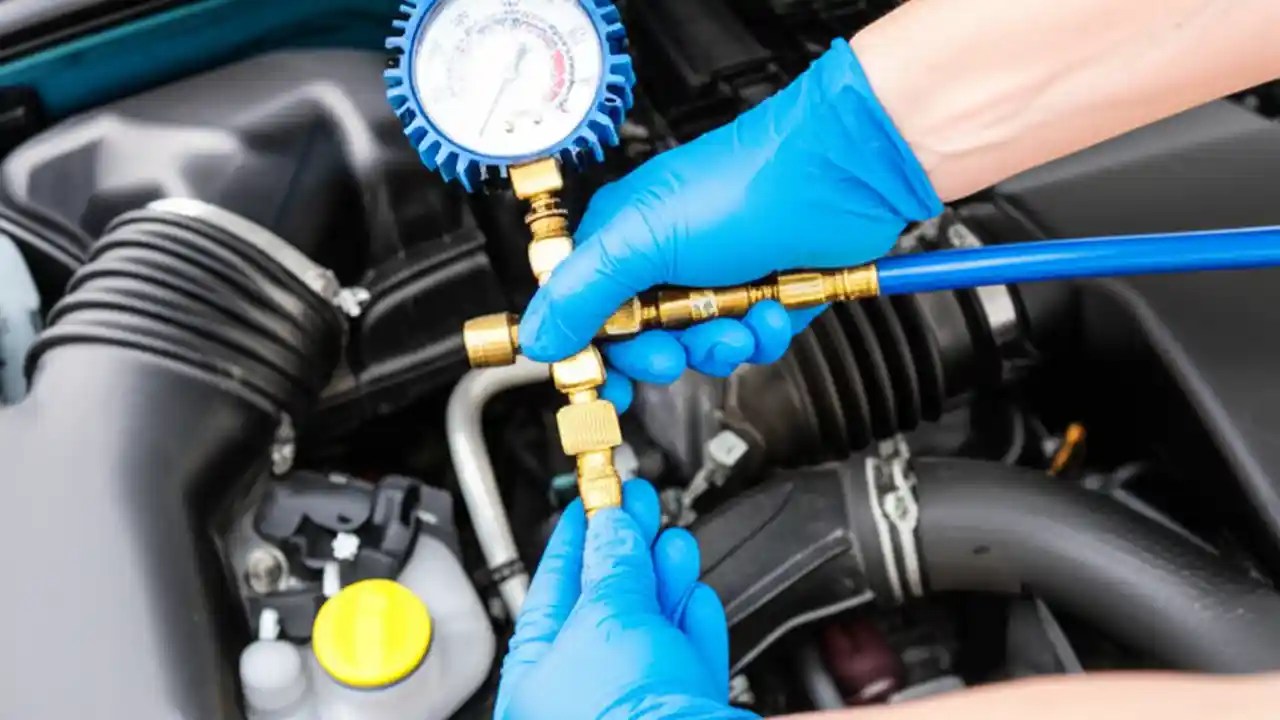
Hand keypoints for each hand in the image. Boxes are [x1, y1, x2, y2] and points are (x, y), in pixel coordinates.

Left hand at [495, 480, 756, 719]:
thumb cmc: (619, 715)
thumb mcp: (608, 617)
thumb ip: (612, 565)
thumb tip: (612, 527)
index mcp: (538, 677)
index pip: (551, 590)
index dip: (572, 540)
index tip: (588, 503)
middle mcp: (582, 695)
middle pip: (607, 606)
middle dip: (628, 551)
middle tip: (638, 505)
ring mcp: (636, 706)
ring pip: (653, 629)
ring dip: (664, 578)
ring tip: (671, 540)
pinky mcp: (684, 711)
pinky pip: (687, 660)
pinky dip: (694, 623)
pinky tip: (696, 594)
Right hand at [518, 38, 942, 410]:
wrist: (839, 178)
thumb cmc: (744, 186)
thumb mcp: (641, 241)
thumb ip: (581, 293)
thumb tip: (539, 338)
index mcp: (620, 238)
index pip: (584, 310)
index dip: (593, 350)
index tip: (602, 381)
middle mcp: (662, 258)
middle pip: (641, 340)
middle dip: (662, 352)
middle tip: (672, 349)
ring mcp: (712, 277)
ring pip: (696, 346)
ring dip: (719, 343)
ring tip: (738, 319)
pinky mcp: (759, 294)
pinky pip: (747, 341)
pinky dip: (761, 335)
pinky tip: (771, 310)